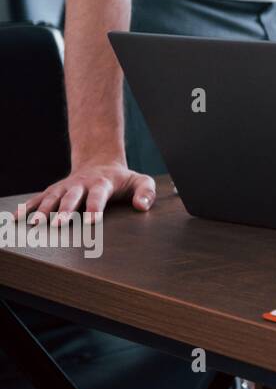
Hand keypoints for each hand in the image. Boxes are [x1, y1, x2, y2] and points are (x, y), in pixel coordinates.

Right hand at [18, 160, 155, 225]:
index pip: (98, 196)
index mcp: (102, 183)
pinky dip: (26, 207)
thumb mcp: (139, 181)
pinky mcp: (54, 190)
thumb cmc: (122, 179)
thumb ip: (146, 191)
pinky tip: (16, 218)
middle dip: (65, 210)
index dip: (95, 208)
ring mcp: (65, 187)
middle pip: (72, 197)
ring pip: (52, 198)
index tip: (91, 222)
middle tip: (58, 224)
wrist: (100, 163)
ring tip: (35, 224)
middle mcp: (81, 184)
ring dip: (43, 210)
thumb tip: (143, 206)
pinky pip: (38, 198)